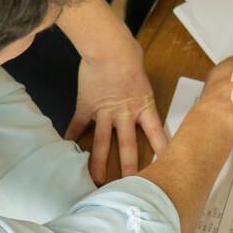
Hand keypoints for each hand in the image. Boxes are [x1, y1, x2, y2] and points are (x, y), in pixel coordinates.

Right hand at [65, 29, 167, 184]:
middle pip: (128, 144)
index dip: (162, 151)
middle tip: (132, 186)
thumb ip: (142, 92)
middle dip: (130, 166)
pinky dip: (70, 137)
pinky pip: (77, 124)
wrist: (109, 46)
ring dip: (98, 162)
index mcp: (144, 105)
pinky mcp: (86, 105)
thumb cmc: (129, 54)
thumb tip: (140, 96)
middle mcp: (125, 113)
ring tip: (97, 180)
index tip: (168, 167)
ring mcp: (104, 111)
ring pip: (101, 142)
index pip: (156, 133)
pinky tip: (65, 151)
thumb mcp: (143, 78)